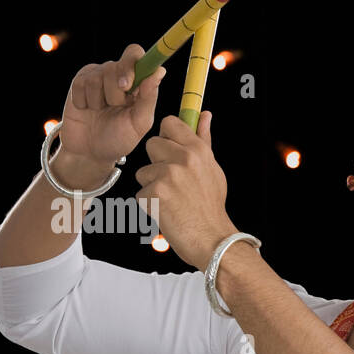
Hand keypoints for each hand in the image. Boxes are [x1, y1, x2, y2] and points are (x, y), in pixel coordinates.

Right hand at [59, 44, 166, 168]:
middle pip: (116, 65)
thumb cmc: (120, 138)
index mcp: (136, 81)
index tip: (127, 85)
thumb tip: (159, 71)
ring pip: (98, 76)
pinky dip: (85, 102)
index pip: (135, 54)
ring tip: (101, 112)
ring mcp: (97, 76)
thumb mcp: (139, 123)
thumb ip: (149, 98)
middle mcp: (117, 74)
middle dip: (116, 91)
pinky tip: (87, 110)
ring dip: (100, 101)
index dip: (131, 64)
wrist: (91, 151)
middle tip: (115, 107)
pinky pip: (81, 84)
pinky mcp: (79, 82)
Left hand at [132, 112, 232, 271]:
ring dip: (152, 186)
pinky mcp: (155, 193)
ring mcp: (168, 175)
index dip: (167, 136)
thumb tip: (206, 115)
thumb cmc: (211, 206)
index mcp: (197, 150)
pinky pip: (140, 193)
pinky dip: (150, 204)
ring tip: (172, 200)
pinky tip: (167, 211)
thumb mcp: (212, 169)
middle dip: (157, 163)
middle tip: (174, 183)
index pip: (169, 123)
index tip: (173, 150)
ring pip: (143, 171)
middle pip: (152, 145)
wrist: (212, 239)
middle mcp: (183, 158)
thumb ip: (204, 140)